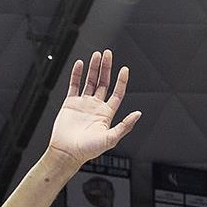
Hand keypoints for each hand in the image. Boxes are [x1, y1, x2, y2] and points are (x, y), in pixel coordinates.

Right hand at [48, 50, 141, 165]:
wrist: (67, 152)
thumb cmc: (88, 150)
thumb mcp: (111, 138)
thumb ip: (125, 126)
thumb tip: (138, 114)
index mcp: (107, 114)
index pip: (117, 93)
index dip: (121, 81)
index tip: (124, 69)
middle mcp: (96, 107)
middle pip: (103, 83)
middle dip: (106, 68)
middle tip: (108, 54)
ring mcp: (83, 104)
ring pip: (89, 81)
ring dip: (93, 68)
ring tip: (96, 55)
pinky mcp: (70, 103)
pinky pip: (74, 85)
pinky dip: (76, 74)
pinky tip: (80, 64)